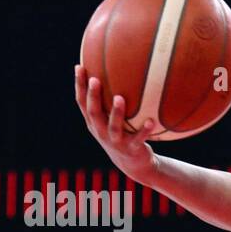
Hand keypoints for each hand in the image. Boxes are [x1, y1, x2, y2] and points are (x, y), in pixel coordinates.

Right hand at [74, 64, 159, 184]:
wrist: (134, 164)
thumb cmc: (123, 134)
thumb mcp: (112, 118)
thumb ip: (110, 99)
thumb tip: (116, 69)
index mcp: (94, 122)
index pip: (82, 102)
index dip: (79, 86)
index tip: (79, 67)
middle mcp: (101, 131)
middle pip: (93, 113)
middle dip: (93, 97)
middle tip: (95, 80)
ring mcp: (116, 141)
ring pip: (113, 127)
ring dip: (116, 113)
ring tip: (120, 98)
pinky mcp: (131, 149)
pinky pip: (139, 138)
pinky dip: (145, 130)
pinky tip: (151, 121)